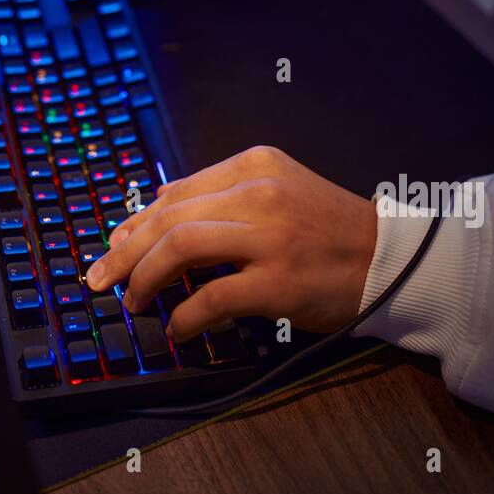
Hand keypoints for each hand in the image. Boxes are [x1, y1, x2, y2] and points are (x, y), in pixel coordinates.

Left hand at [86, 146, 376, 337]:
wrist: (392, 258)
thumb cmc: (330, 230)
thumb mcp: (279, 190)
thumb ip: (223, 195)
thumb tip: (158, 206)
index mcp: (255, 165)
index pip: (177, 192)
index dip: (136, 222)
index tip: (114, 245)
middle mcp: (259, 193)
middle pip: (169, 218)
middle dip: (124, 251)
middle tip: (101, 279)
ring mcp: (270, 237)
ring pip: (180, 248)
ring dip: (145, 278)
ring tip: (133, 301)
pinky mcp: (279, 282)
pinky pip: (212, 298)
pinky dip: (184, 316)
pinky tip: (176, 328)